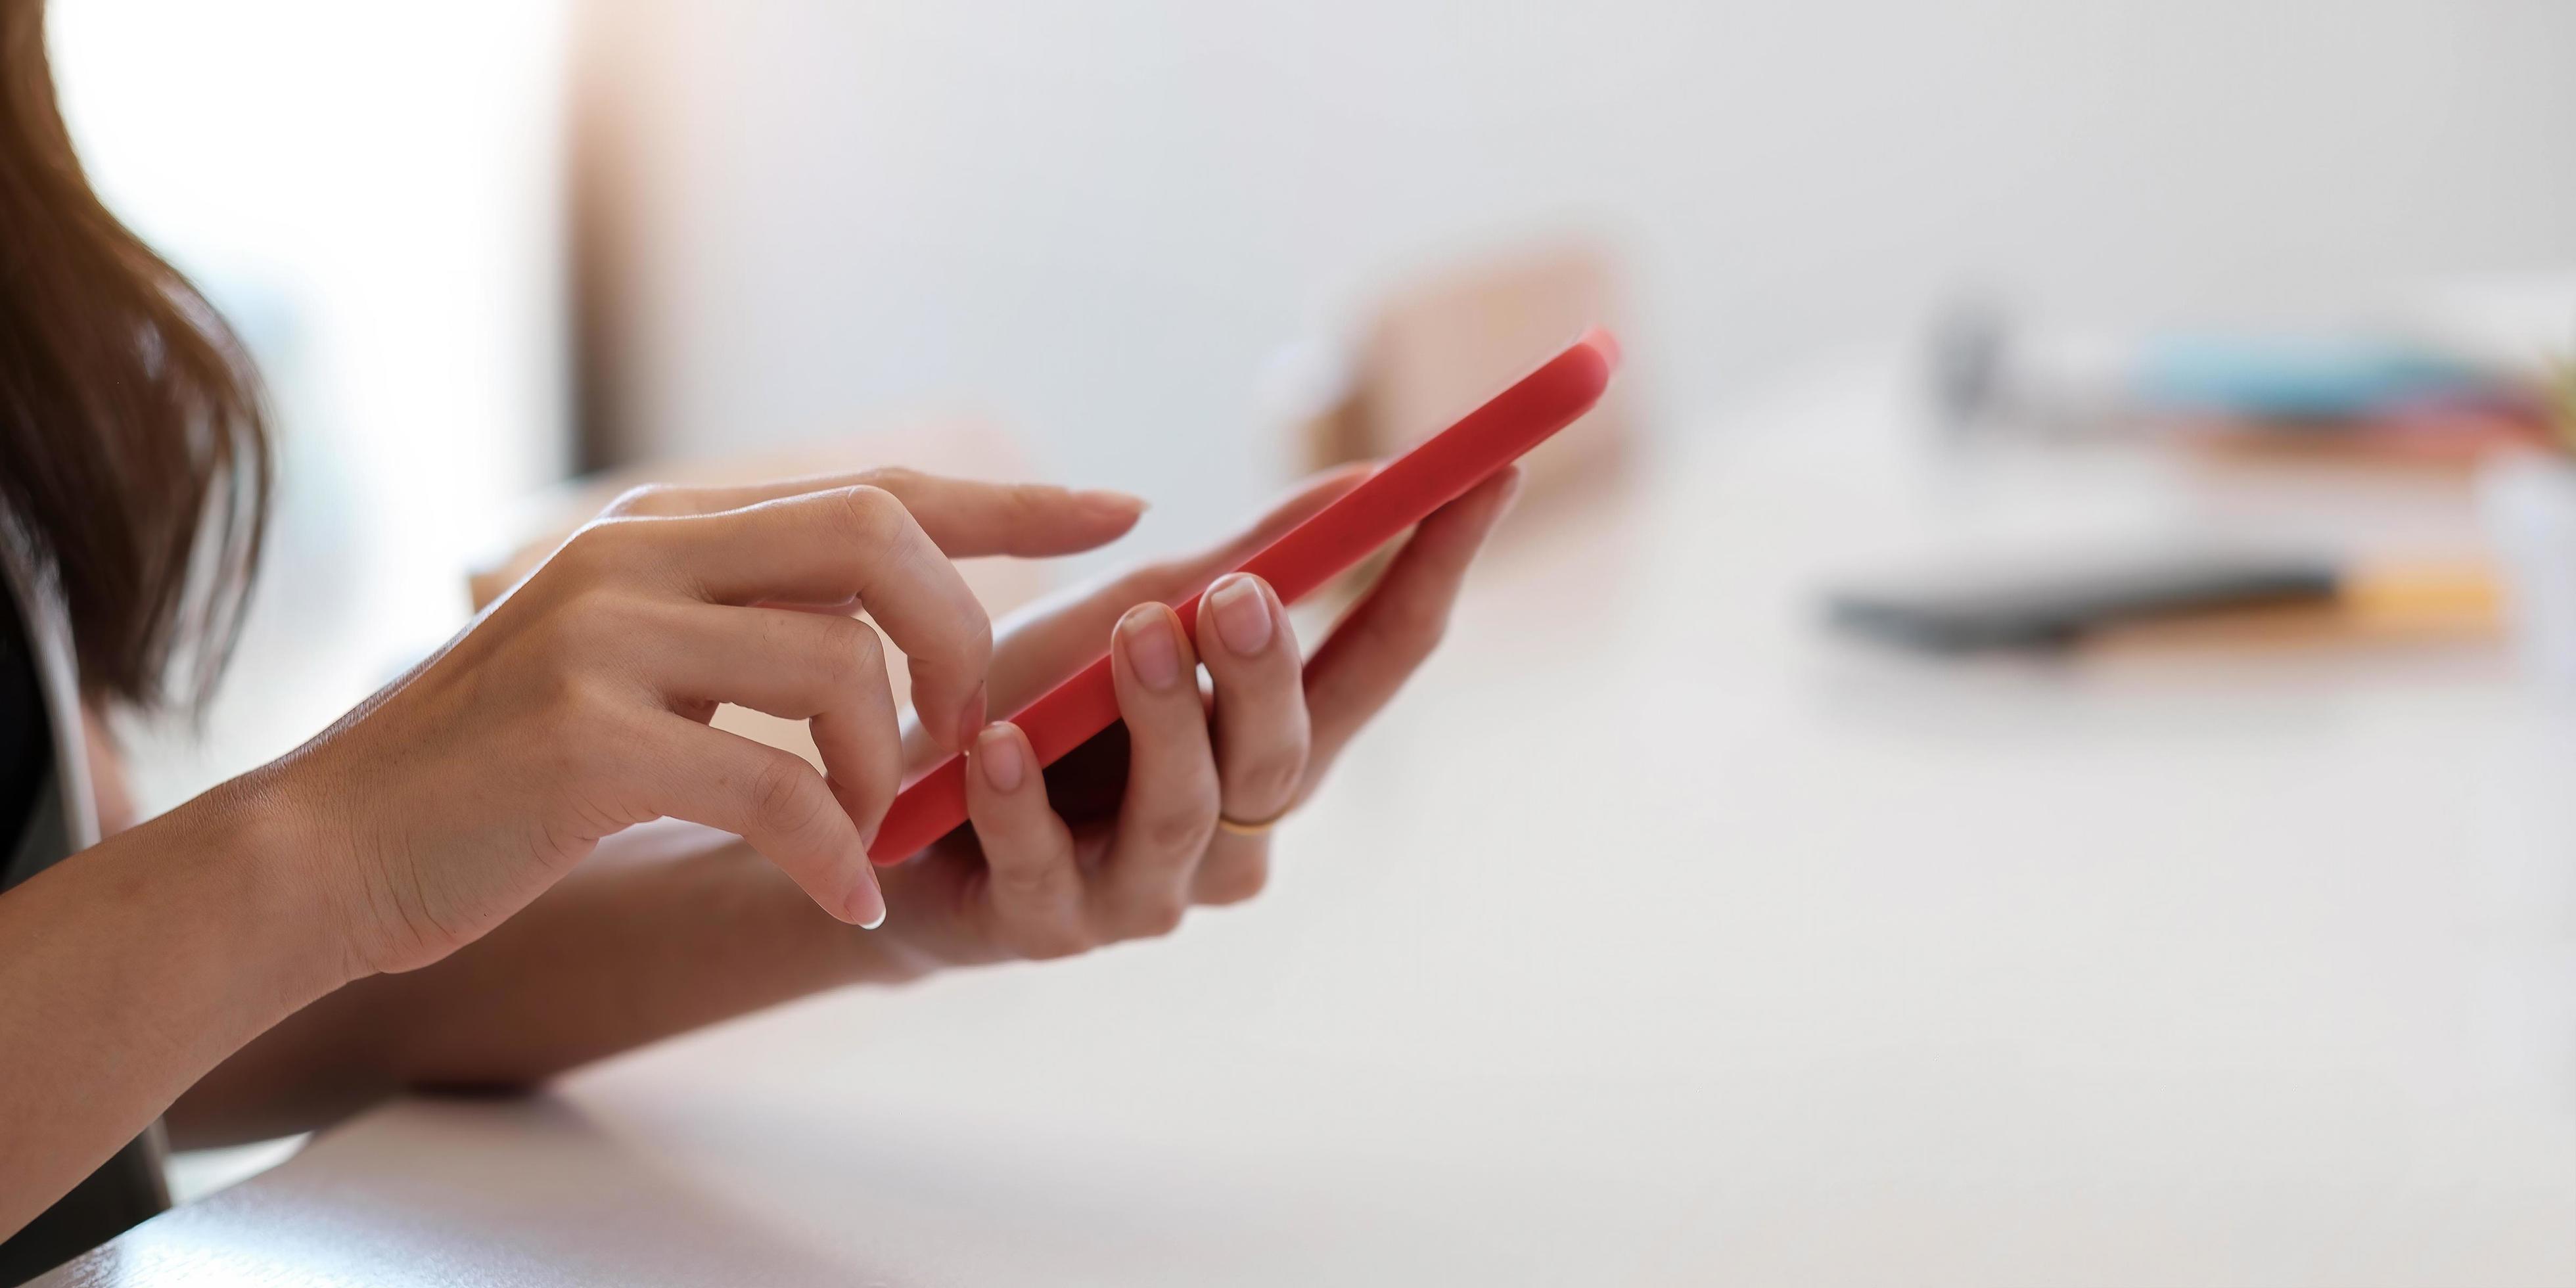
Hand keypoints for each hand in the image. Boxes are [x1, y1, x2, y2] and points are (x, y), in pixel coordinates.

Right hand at [255, 470, 1141, 975]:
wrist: (330, 849)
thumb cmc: (497, 779)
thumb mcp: (629, 673)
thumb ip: (743, 636)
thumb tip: (889, 653)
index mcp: (665, 534)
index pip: (876, 488)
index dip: (1010, 506)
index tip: (1119, 513)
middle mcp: (640, 557)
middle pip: (878, 536)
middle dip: (957, 636)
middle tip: (953, 733)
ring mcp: (606, 637)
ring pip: (837, 662)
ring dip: (882, 766)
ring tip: (860, 831)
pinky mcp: (584, 737)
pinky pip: (771, 785)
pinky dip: (831, 850)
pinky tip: (842, 896)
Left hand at [860, 466, 1519, 975]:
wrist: (892, 816)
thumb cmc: (1033, 705)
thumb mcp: (1135, 613)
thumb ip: (1250, 560)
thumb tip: (1368, 478)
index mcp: (1271, 746)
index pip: (1379, 657)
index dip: (1435, 571)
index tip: (1485, 476)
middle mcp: (1232, 831)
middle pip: (1286, 755)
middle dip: (1270, 673)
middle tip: (1242, 592)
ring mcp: (1145, 892)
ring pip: (1184, 813)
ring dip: (1162, 721)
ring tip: (1133, 637)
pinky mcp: (1045, 930)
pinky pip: (1046, 864)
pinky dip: (1020, 799)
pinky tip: (997, 743)